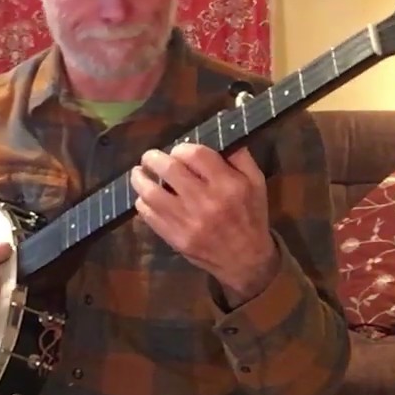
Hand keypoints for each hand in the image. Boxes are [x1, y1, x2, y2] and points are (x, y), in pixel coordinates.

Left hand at [131, 144, 278, 305]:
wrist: (246, 260)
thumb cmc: (250, 216)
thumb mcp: (256, 182)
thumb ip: (239, 157)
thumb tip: (219, 134)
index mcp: (227, 185)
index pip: (195, 155)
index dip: (181, 148)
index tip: (177, 151)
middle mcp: (206, 202)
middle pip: (169, 170)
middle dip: (153, 158)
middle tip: (149, 157)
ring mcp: (187, 222)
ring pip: (151, 193)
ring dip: (139, 179)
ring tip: (138, 173)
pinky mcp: (175, 238)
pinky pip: (148, 216)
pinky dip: (142, 202)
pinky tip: (144, 197)